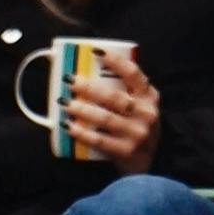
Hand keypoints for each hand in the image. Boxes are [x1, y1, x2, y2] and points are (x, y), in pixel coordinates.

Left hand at [67, 51, 162, 172]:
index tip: (95, 51)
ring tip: (64, 102)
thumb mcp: (141, 106)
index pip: (133, 73)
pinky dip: (82, 133)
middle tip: (69, 80)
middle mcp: (146, 114)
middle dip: (88, 87)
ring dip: (81, 109)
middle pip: (114, 97)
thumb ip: (124, 91)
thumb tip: (88, 72)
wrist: (149, 163)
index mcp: (149, 96)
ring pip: (105, 118)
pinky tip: (68, 126)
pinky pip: (99, 140)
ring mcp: (137, 134)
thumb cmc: (137, 126)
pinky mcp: (126, 151)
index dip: (115, 61)